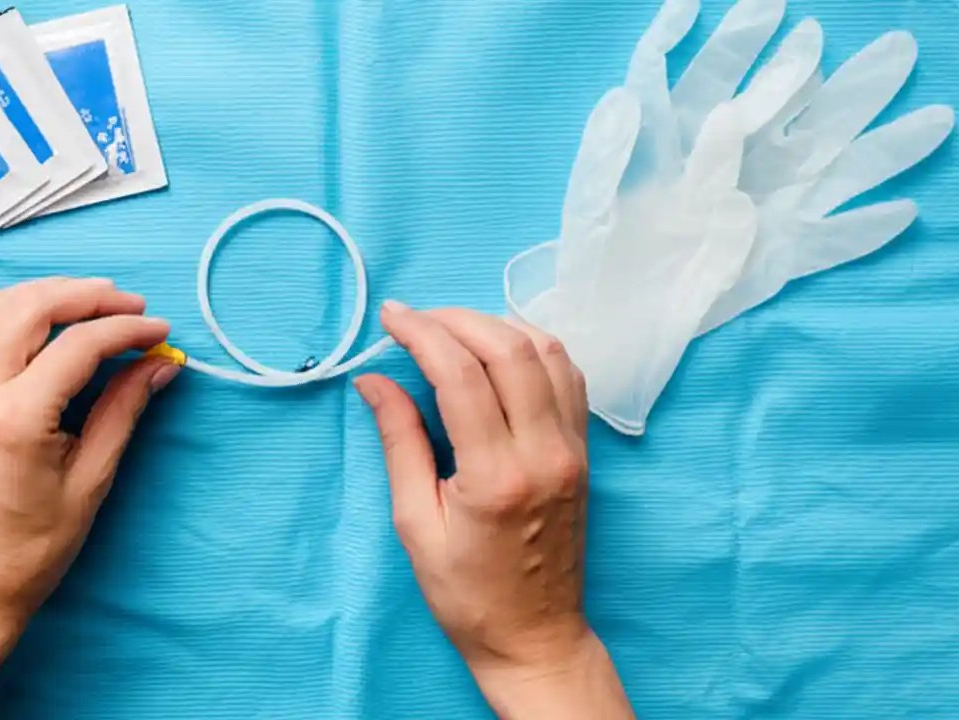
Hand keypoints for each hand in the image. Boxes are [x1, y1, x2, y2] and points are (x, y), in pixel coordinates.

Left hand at [0, 278, 178, 718]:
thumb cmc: (33, 548)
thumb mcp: (91, 481)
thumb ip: (123, 411)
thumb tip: (160, 362)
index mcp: (14, 420)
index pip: (78, 345)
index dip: (126, 329)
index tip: (160, 329)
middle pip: (30, 308)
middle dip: (85, 295)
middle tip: (128, 303)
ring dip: (45, 296)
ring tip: (90, 303)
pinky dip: (6, 315)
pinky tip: (38, 325)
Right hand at [355, 303, 631, 718]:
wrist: (534, 636)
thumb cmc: (465, 594)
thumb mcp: (414, 523)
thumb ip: (399, 442)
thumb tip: (374, 379)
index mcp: (495, 477)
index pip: (460, 374)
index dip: (422, 332)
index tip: (391, 317)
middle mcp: (544, 454)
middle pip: (509, 349)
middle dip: (457, 319)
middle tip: (416, 319)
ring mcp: (573, 450)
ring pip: (548, 352)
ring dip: (497, 325)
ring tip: (453, 327)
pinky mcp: (584, 453)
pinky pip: (569, 376)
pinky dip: (533, 347)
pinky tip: (499, 348)